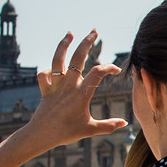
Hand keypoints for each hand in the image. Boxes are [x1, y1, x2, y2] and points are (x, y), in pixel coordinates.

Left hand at [26, 33, 126, 152]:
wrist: (41, 134)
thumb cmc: (66, 133)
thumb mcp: (90, 130)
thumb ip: (109, 125)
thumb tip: (125, 123)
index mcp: (81, 93)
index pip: (98, 73)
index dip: (110, 67)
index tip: (116, 70)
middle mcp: (68, 85)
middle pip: (78, 58)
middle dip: (87, 42)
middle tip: (94, 31)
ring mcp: (55, 86)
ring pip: (58, 60)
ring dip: (64, 45)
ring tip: (70, 33)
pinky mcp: (45, 89)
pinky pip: (44, 75)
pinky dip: (48, 71)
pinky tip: (54, 71)